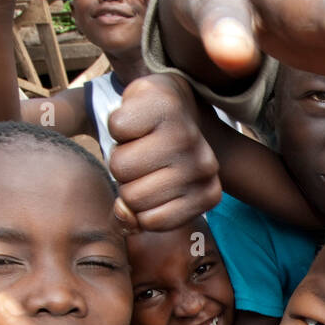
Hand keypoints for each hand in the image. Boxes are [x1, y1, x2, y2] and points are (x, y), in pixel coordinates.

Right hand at [108, 74, 221, 231]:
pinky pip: (117, 130)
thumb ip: (137, 214)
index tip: (153, 183)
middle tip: (143, 159)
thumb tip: (122, 214)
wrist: (172, 103)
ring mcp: (186, 135)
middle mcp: (204, 166)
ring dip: (120, 152)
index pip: (151, 221)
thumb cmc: (159, 155)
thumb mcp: (157, 192)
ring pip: (121, 166)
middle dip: (127, 179)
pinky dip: (119, 127)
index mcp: (207, 194)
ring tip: (140, 142)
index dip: (138, 205)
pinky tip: (139, 123)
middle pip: (133, 197)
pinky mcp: (165, 106)